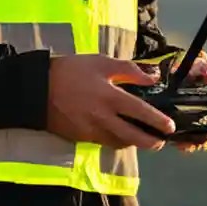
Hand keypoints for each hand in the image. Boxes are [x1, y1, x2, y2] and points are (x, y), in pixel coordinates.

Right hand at [45, 54, 176, 150]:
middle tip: (160, 142)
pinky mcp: (79, 137)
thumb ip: (129, 71)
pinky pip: (102, 142)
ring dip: (132, 143)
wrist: (36, 89)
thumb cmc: (71, 71)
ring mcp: (90, 130)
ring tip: (142, 139)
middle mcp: (102, 118)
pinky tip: (120, 135)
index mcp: (110, 98)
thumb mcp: (102, 62)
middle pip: (132, 137)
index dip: (158, 121)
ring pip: (117, 143)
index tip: (170, 127)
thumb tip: (152, 77)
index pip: (141, 113)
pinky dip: (115, 141)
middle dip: (149, 142)